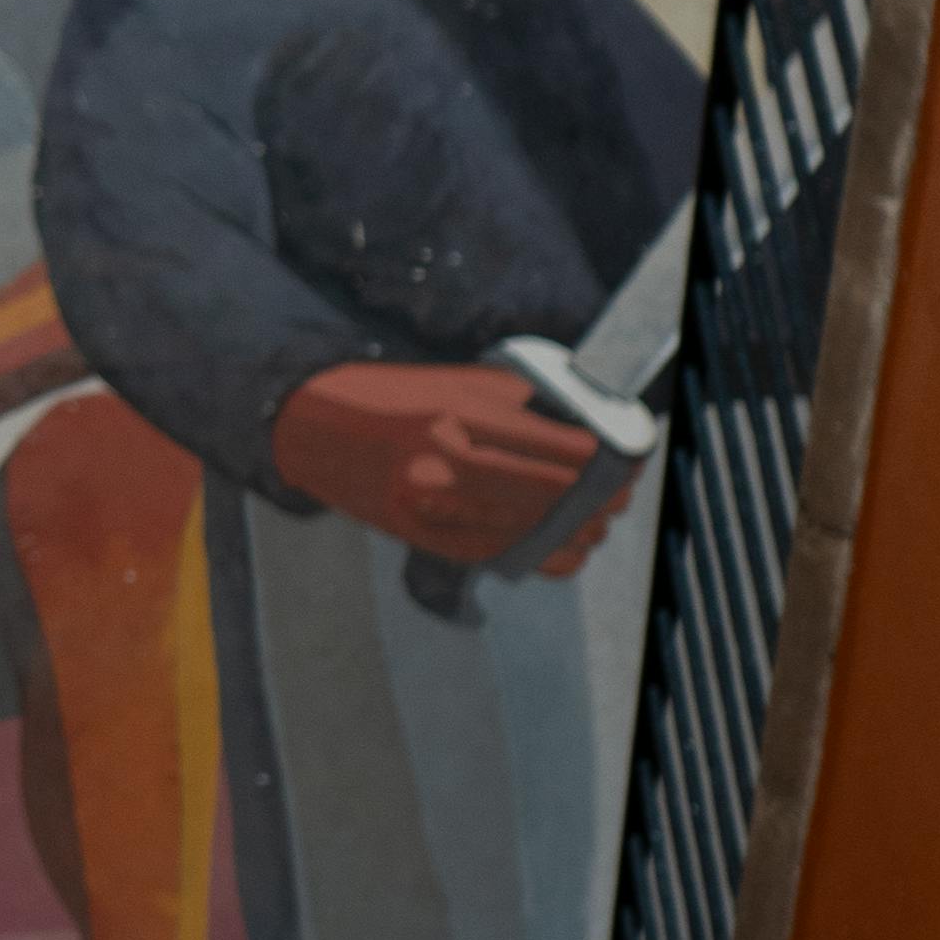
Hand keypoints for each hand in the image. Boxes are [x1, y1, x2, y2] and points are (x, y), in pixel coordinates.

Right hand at [273, 361, 628, 569]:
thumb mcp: (460, 382)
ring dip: (575, 531)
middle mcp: (444, 461)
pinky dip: (541, 556)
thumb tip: (588, 430)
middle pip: (545, 493)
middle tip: (621, 495)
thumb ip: (521, 404)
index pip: (550, 444)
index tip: (622, 457)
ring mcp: (431, 506)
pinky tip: (566, 548)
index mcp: (458, 411)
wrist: (317, 429)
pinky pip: (499, 556)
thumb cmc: (397, 398)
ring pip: (526, 530)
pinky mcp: (423, 536)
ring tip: (599, 522)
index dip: (597, 458)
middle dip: (595, 497)